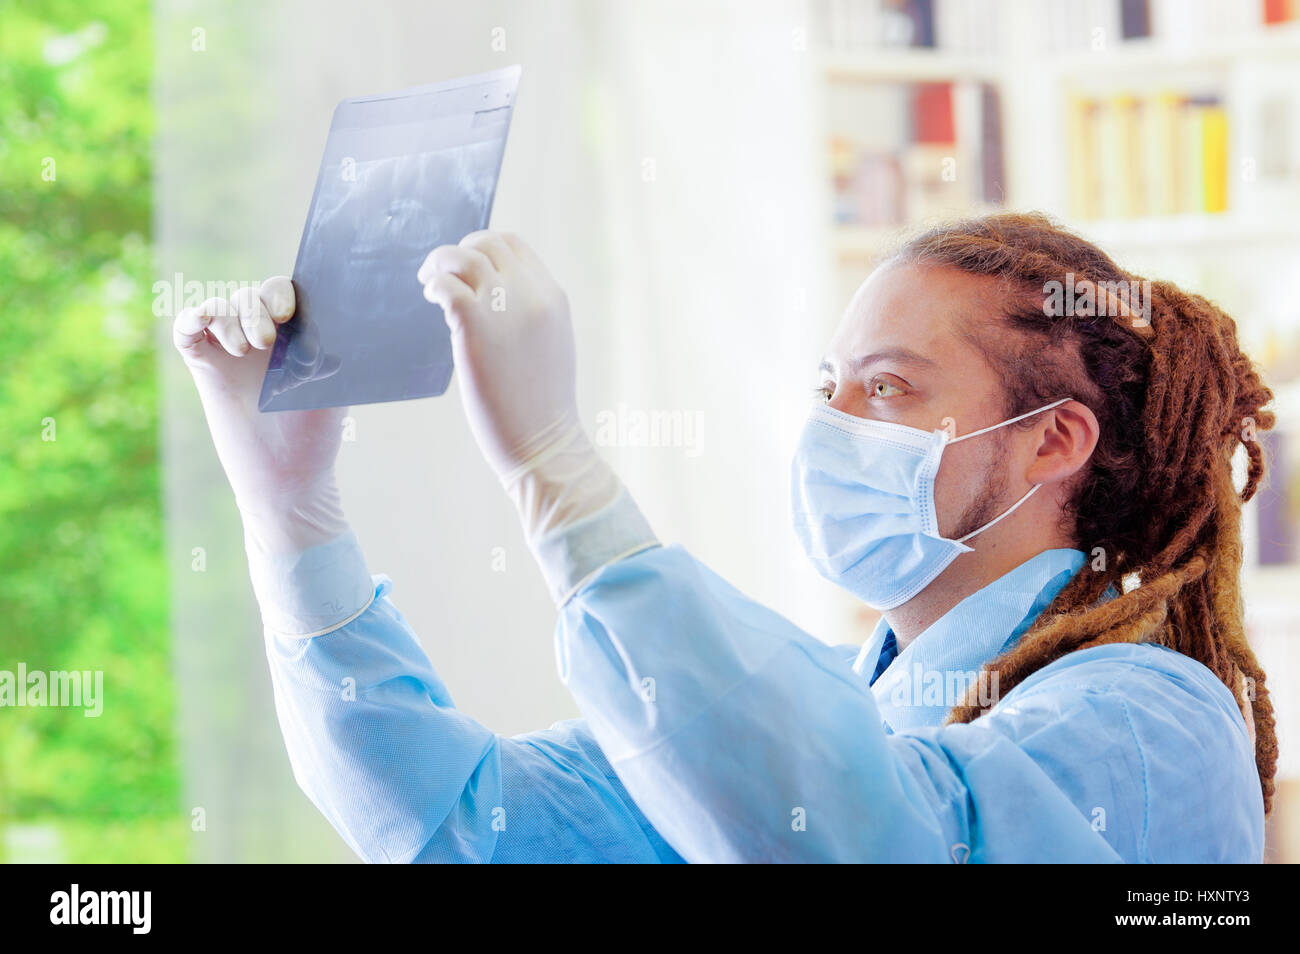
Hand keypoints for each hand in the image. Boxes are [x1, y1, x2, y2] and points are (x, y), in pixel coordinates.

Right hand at [173, 276, 346, 552]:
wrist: (288, 477)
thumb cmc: (314, 434)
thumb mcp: (330, 386)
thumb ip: (325, 348)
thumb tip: (331, 313)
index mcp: (296, 336)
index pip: (284, 294)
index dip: (282, 294)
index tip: (288, 314)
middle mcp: (263, 337)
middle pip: (250, 295)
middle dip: (255, 308)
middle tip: (264, 342)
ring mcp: (231, 350)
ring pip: (220, 306)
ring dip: (229, 318)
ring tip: (243, 351)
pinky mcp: (205, 367)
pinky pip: (186, 329)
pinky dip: (190, 318)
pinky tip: (201, 321)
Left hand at [416, 231, 577, 479]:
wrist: (545, 442)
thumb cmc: (542, 405)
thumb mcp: (550, 345)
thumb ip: (530, 314)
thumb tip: (493, 297)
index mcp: (553, 297)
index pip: (513, 245)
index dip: (483, 249)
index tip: (467, 271)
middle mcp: (531, 295)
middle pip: (486, 242)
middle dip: (458, 252)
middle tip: (440, 275)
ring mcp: (505, 309)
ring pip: (463, 256)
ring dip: (439, 264)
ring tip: (428, 285)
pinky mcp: (477, 327)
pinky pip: (446, 286)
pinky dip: (434, 286)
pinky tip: (431, 300)